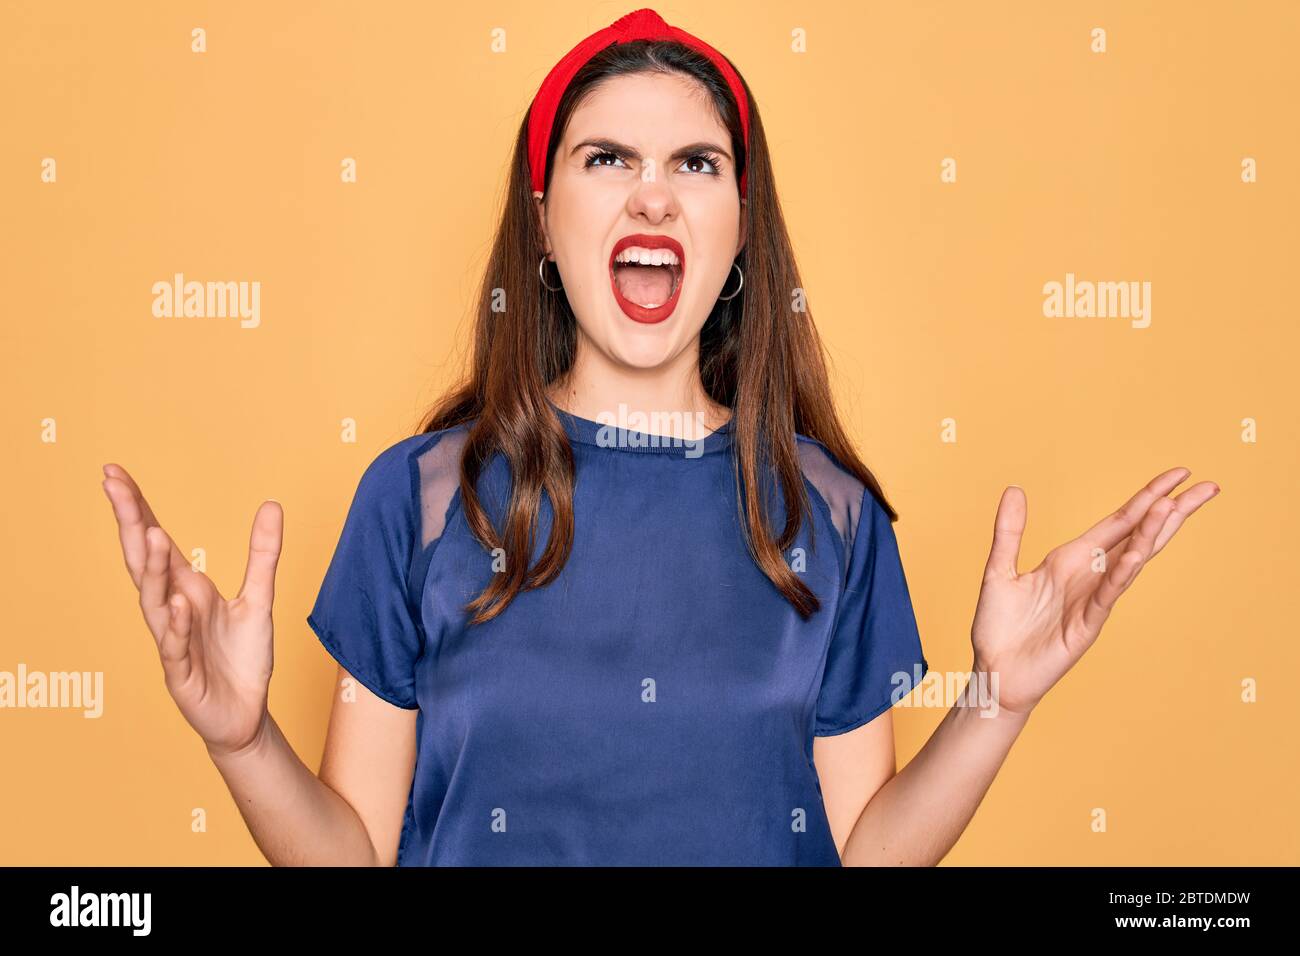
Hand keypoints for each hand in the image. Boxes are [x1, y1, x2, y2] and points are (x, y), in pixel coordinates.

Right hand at [101, 463, 282, 757]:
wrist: (247, 713)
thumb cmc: (243, 657)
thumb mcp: (259, 599)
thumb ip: (263, 553)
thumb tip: (272, 504)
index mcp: (186, 588)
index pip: (156, 541)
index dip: (137, 508)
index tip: (114, 473)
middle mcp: (172, 610)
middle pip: (144, 561)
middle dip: (131, 524)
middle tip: (113, 485)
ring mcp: (173, 642)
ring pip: (155, 602)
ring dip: (153, 570)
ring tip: (152, 536)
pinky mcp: (182, 675)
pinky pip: (176, 647)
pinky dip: (177, 625)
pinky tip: (178, 604)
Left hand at [969, 466, 1218, 717]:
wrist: (993, 673)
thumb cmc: (999, 627)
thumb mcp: (999, 570)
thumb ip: (1009, 531)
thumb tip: (1014, 488)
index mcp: (1072, 559)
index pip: (1120, 521)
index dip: (1148, 497)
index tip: (1179, 474)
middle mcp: (1089, 575)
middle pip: (1138, 536)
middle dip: (1171, 511)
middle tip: (1207, 486)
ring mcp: (1093, 600)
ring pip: (1129, 561)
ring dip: (1149, 535)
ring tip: (1172, 507)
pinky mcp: (1086, 625)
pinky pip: (1107, 595)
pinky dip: (1122, 574)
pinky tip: (1136, 555)